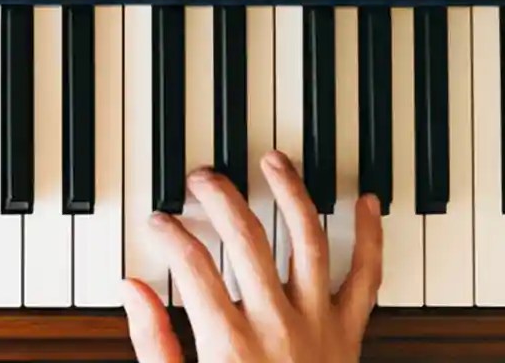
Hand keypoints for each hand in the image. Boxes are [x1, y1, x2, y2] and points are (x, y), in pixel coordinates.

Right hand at [122, 151, 382, 362]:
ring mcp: (317, 325)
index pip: (191, 265)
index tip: (159, 222)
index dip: (169, 234)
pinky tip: (367, 204)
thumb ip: (154, 343)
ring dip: (290, 192)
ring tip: (273, 161)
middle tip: (202, 178)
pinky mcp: (349, 334)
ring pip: (307, 240)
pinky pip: (367, 279)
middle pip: (246, 238)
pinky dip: (372, 238)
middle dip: (219, 198)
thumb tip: (132, 289)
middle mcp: (276, 325)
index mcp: (228, 344)